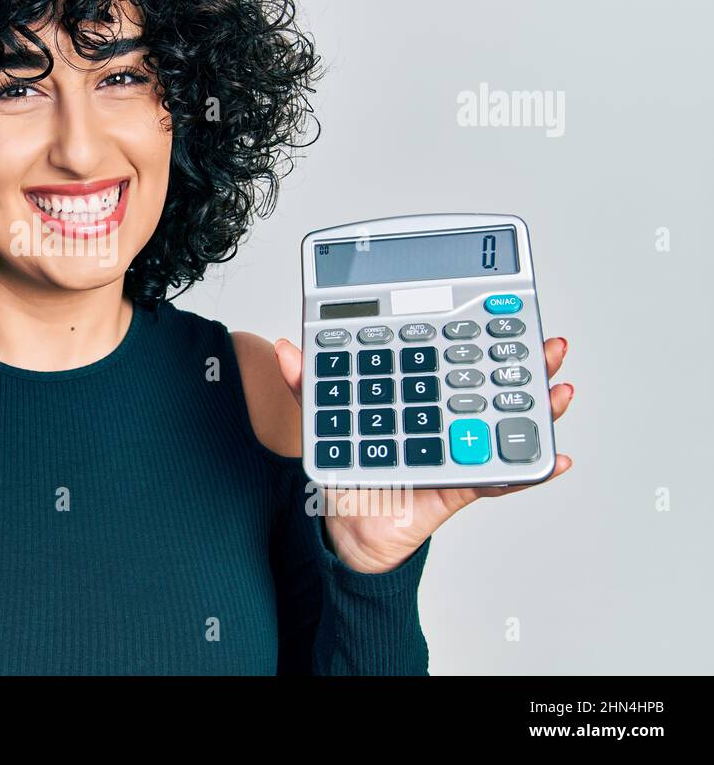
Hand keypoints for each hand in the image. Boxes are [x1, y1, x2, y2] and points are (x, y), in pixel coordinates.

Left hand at [273, 336, 574, 572]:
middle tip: (546, 345)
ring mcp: (456, 453)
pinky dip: (528, 470)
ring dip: (537, 408)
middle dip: (524, 364)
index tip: (504, 314)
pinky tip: (553, 457)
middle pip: (491, 387)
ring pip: (504, 426)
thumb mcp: (322, 424)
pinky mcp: (459, 488)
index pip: (451, 362)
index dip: (479, 339)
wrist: (347, 531)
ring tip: (558, 390)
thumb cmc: (345, 475)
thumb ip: (307, 388)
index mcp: (416, 400)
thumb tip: (287, 348)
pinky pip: (499, 479)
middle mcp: (443, 423)